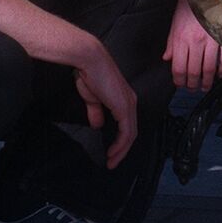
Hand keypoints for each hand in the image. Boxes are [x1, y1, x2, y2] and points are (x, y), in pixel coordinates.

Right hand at [73, 49, 137, 169]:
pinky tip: (113, 151)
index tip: (111, 152)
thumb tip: (98, 124)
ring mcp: (128, 104)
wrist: (90, 60)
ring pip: (131, 134)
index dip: (121, 141)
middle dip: (122, 150)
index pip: (127, 124)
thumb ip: (96, 112)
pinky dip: (121, 145)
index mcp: (123, 98)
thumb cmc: (90, 74)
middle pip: (131, 132)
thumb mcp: (92, 98)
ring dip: (121, 150)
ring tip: (112, 161)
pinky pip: (127, 131)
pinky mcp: (124, 107)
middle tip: (112, 162)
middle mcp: (129, 101)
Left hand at [163, 0, 221, 91]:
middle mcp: (196, 40)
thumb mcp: (175, 18)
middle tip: (194, 88)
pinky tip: (221, 73)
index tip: (180, 84)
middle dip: (193, 84)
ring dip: (208, 81)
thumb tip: (168, 57)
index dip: (179, 81)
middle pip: (194, 71)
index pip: (178, 68)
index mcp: (181, 37)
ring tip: (206, 85)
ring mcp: (213, 38)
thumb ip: (172, 41)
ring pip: (210, 68)